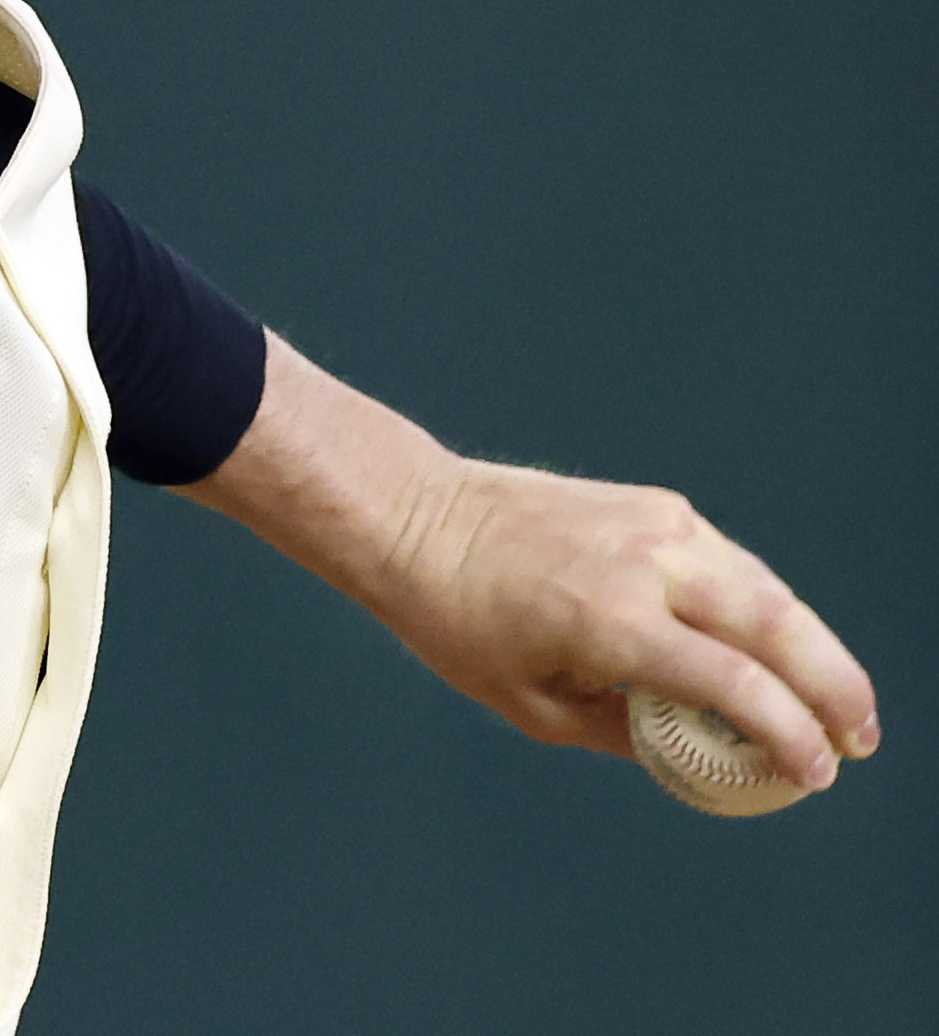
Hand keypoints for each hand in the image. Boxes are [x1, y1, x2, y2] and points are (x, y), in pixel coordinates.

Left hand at [185, 332, 879, 791]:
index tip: (814, 772)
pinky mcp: (656, 505)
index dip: (786, 733)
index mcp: (611, 619)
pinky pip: (732, 563)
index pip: (733, 683)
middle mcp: (646, 563)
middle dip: (835, 689)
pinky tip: (779, 648)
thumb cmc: (459, 619)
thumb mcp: (529, 703)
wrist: (417, 516)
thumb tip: (697, 749)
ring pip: (767, 591)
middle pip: (778, 628)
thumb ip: (622, 730)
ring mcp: (656, 524)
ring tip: (837, 703)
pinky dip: (768, 609)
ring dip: (813, 648)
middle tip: (860, 740)